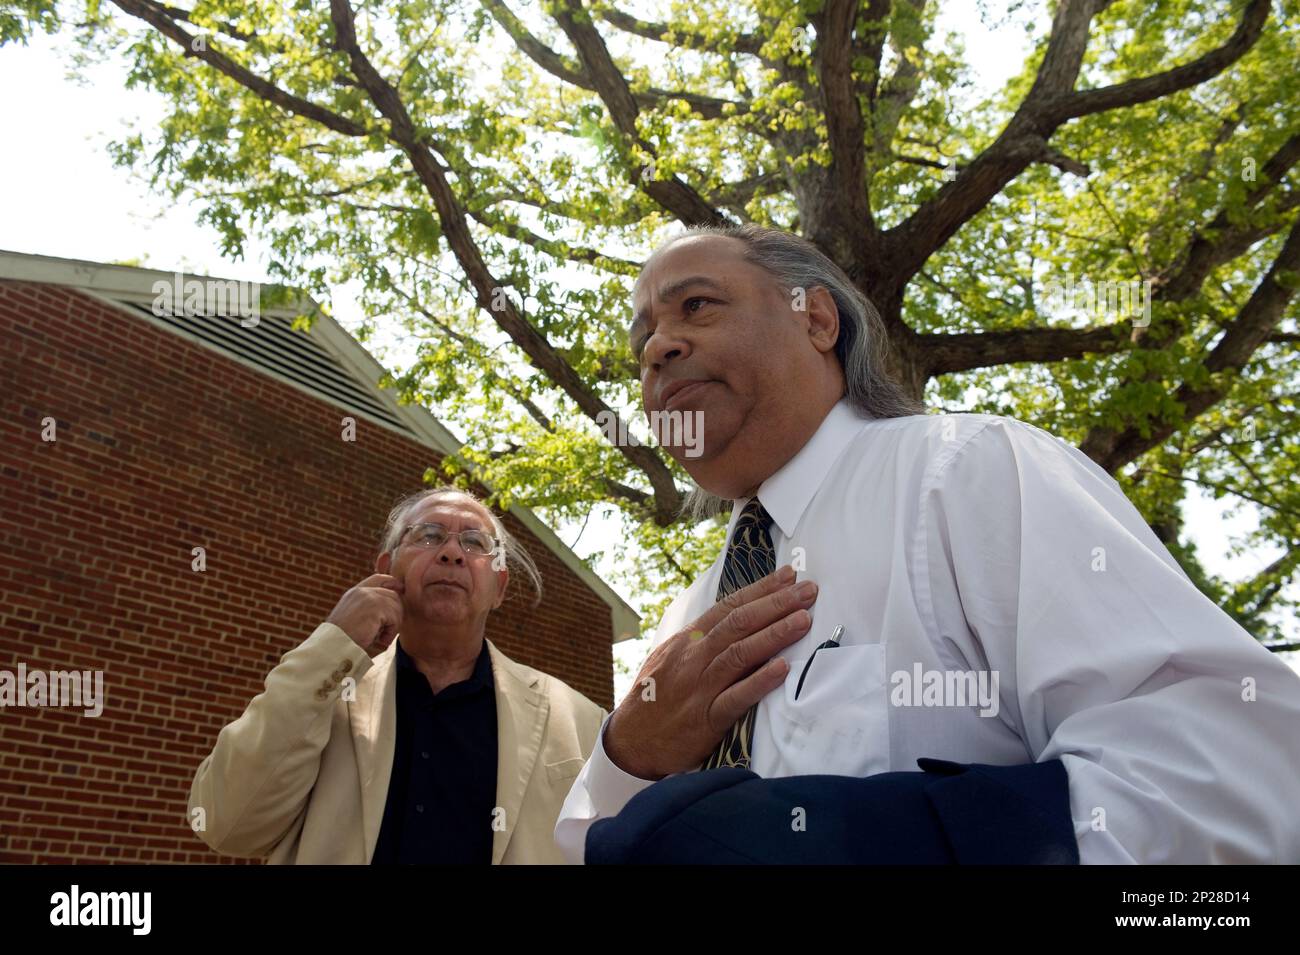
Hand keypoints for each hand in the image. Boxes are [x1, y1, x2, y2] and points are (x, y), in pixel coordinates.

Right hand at [326, 574, 404, 657]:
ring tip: (381, 637)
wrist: (333, 646)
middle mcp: (362, 591)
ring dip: (393, 625)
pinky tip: (380, 640)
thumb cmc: (343, 638)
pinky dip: (391, 632)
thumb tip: (394, 605)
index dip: (392, 583)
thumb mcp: (355, 617)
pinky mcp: (375, 608)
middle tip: (386, 631)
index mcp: (355, 593)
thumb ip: (369, 608)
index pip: (379, 578)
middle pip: (393, 595)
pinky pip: (395, 618)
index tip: (400, 592)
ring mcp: (368, 597)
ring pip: (397, 607)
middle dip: (395, 614)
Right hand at [605, 565, 816, 778]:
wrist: (630, 741)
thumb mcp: (672, 658)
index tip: (788, 576)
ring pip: (740, 653)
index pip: (729, 607)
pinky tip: (782, 669)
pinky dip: (760, 682)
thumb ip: (702, 640)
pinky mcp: (705, 719)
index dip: (760, 589)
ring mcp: (699, 687)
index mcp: (688, 640)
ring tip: (804, 619)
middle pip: (739, 623)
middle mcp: (693, 657)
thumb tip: (737, 619)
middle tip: (809, 590)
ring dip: (775, 634)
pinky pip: (736, 698)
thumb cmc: (656, 697)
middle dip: (776, 603)